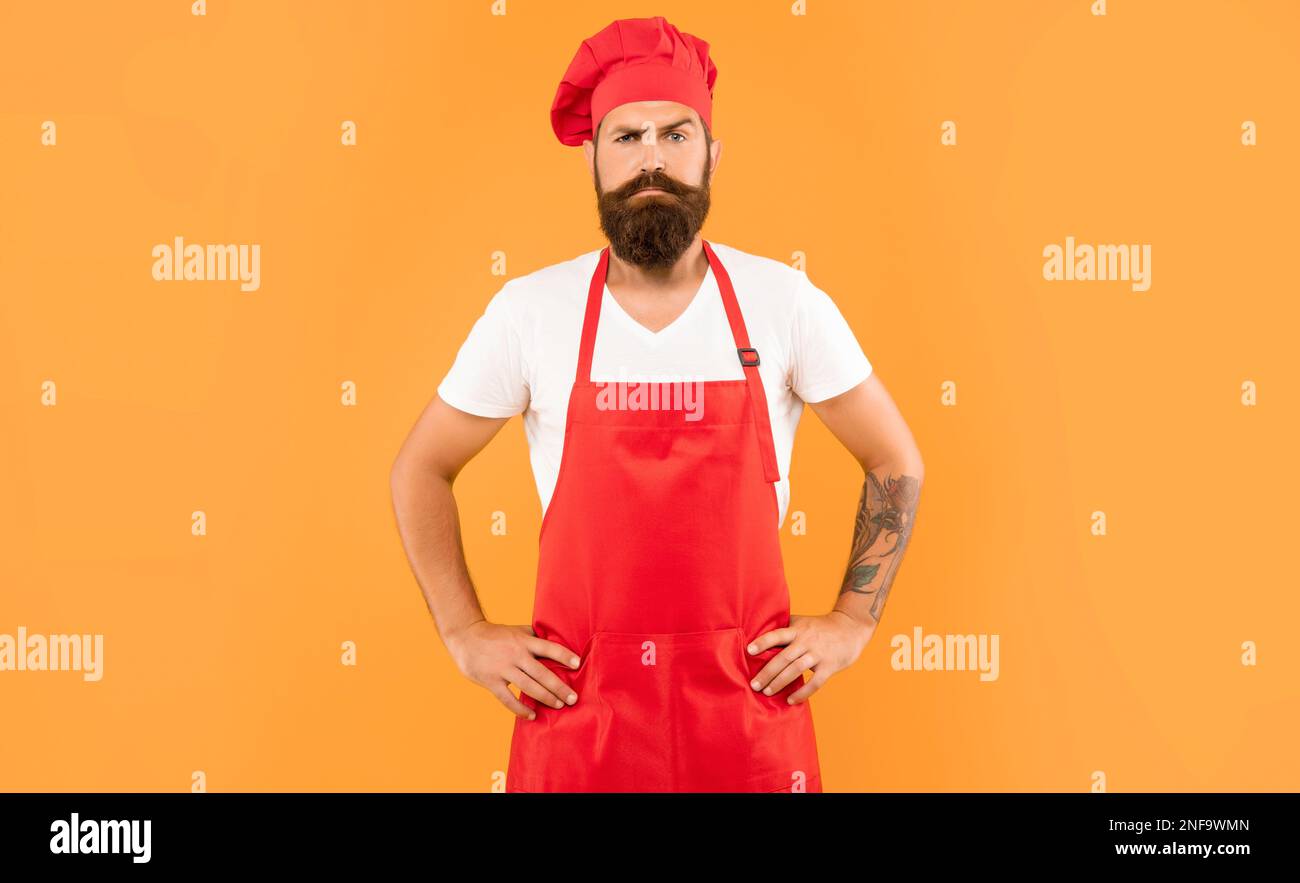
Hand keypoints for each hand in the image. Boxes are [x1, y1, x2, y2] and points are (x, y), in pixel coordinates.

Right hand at [444, 620, 581, 718]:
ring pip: (529, 687)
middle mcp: (516, 654)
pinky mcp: (491, 681)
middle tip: (573, 699)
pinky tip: (532, 715)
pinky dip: (520, 709)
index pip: (549, 648)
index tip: (578, 664)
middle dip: (559, 687)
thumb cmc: (494, 634)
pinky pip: (508, 699)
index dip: (564, 656)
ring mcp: (503, 668)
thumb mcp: (516, 630)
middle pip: (542, 673)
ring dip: (546, 698)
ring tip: (559, 706)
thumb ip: (533, 636)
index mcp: (524, 641)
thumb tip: (554, 639)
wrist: (466, 637)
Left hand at [746, 610, 874, 703]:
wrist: (850, 628)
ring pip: (796, 669)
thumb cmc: (820, 627)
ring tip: (767, 692)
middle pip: (784, 657)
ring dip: (780, 682)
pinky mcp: (830, 665)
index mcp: (797, 629)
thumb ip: (785, 629)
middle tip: (754, 685)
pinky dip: (802, 692)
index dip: (763, 642)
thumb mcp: (803, 622)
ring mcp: (819, 653)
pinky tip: (791, 700)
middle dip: (767, 672)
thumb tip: (758, 637)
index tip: (749, 651)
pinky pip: (815, 682)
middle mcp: (807, 640)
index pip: (777, 634)